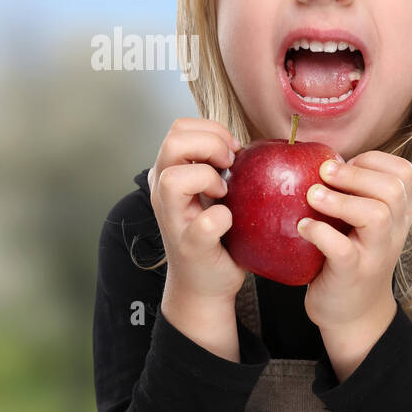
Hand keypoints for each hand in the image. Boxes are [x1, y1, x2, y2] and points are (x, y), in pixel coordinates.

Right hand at [147, 117, 245, 305]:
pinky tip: (229, 221)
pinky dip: (222, 218)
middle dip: (210, 144)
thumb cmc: (215, 234)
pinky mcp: (190, 245)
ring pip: (173, 178)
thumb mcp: (214, 192)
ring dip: (207, 177)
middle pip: (173, 142)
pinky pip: (206, 222)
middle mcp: (162, 192)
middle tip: (230, 164)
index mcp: (169, 173)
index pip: (179, 128)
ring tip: (224, 192)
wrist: (205, 284)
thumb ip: (220, 166)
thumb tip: (249, 144)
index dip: (211, 130)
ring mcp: (173, 219)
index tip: (234, 150)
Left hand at [297, 150, 411, 369]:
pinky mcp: (353, 274)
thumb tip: (323, 158)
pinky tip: (304, 227)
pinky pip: (342, 248)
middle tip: (323, 173)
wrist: (354, 313)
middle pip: (393, 189)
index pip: (403, 173)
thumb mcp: (364, 223)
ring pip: (375, 215)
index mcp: (400, 213)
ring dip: (339, 200)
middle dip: (354, 175)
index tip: (346, 165)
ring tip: (312, 197)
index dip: (373, 161)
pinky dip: (320, 232)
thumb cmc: (352, 257)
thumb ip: (355, 193)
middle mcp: (395, 231)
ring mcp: (377, 253)